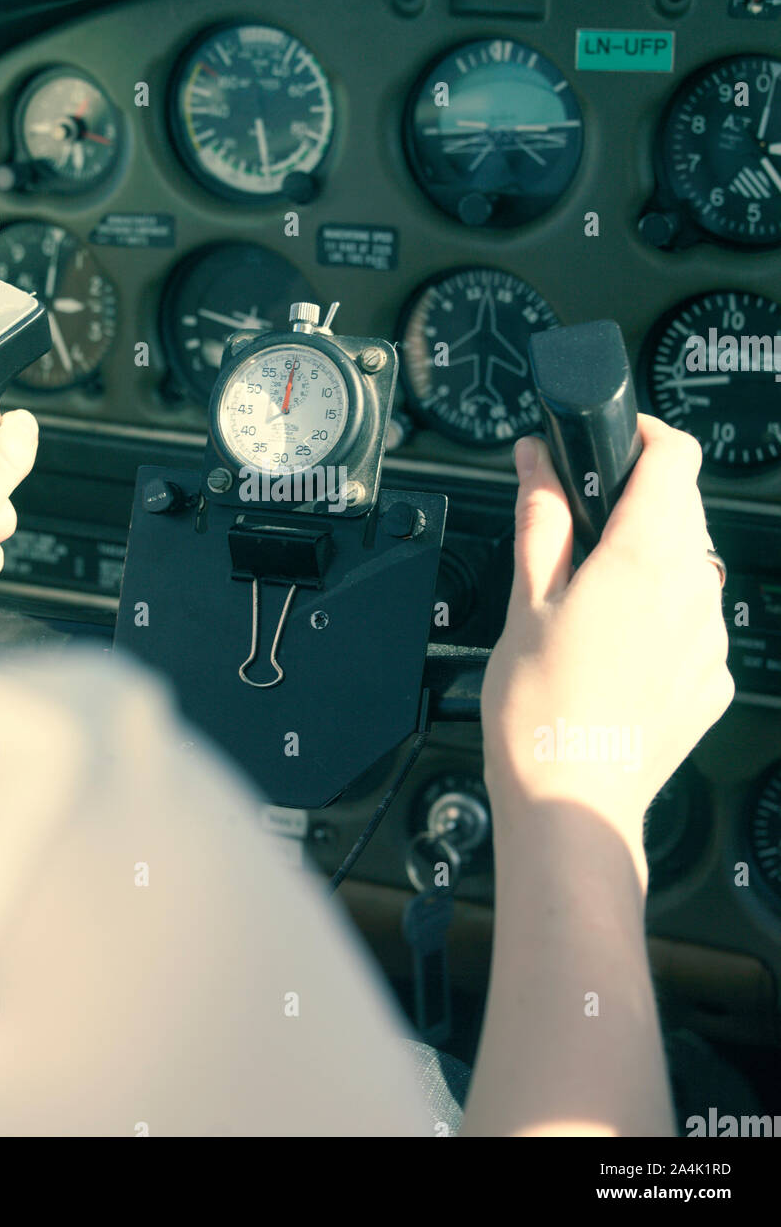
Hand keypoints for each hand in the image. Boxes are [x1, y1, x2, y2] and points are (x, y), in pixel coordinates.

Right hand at [481, 415, 732, 866]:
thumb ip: (541, 516)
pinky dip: (666, 616)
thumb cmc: (539, 711)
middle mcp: (693, 592)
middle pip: (686, 509)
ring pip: (693, 566)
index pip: (676, 458)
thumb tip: (538, 459)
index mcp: (644, 560)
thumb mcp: (524, 601)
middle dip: (639, 503)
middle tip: (583, 530)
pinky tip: (617, 650)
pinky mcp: (715, 679)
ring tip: (593, 602)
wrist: (570, 804)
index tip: (616, 441)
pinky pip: (697, 622)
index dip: (646, 436)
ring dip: (653, 561)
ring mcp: (711, 638)